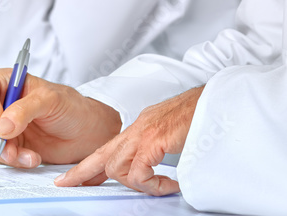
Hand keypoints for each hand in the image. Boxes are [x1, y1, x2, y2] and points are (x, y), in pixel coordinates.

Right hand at [0, 70, 121, 168]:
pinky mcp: (10, 146)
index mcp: (8, 82)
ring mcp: (4, 126)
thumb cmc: (72, 108)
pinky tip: (31, 158)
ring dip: (4, 153)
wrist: (87, 134)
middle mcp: (2, 103)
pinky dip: (13, 161)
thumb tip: (1, 126)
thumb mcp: (50, 100)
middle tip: (9, 147)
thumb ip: (24, 110)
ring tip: (28, 155)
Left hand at [55, 86, 203, 195]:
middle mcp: (138, 127)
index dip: (86, 167)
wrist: (216, 100)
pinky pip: (140, 173)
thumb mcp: (172, 134)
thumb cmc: (201, 115)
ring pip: (117, 167)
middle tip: (74, 187)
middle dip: (87, 175)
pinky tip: (170, 184)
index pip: (106, 148)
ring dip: (136, 184)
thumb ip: (157, 148)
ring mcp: (145, 132)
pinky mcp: (154, 139)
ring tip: (158, 186)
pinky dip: (153, 185)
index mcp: (140, 126)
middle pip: (103, 156)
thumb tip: (154, 169)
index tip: (70, 178)